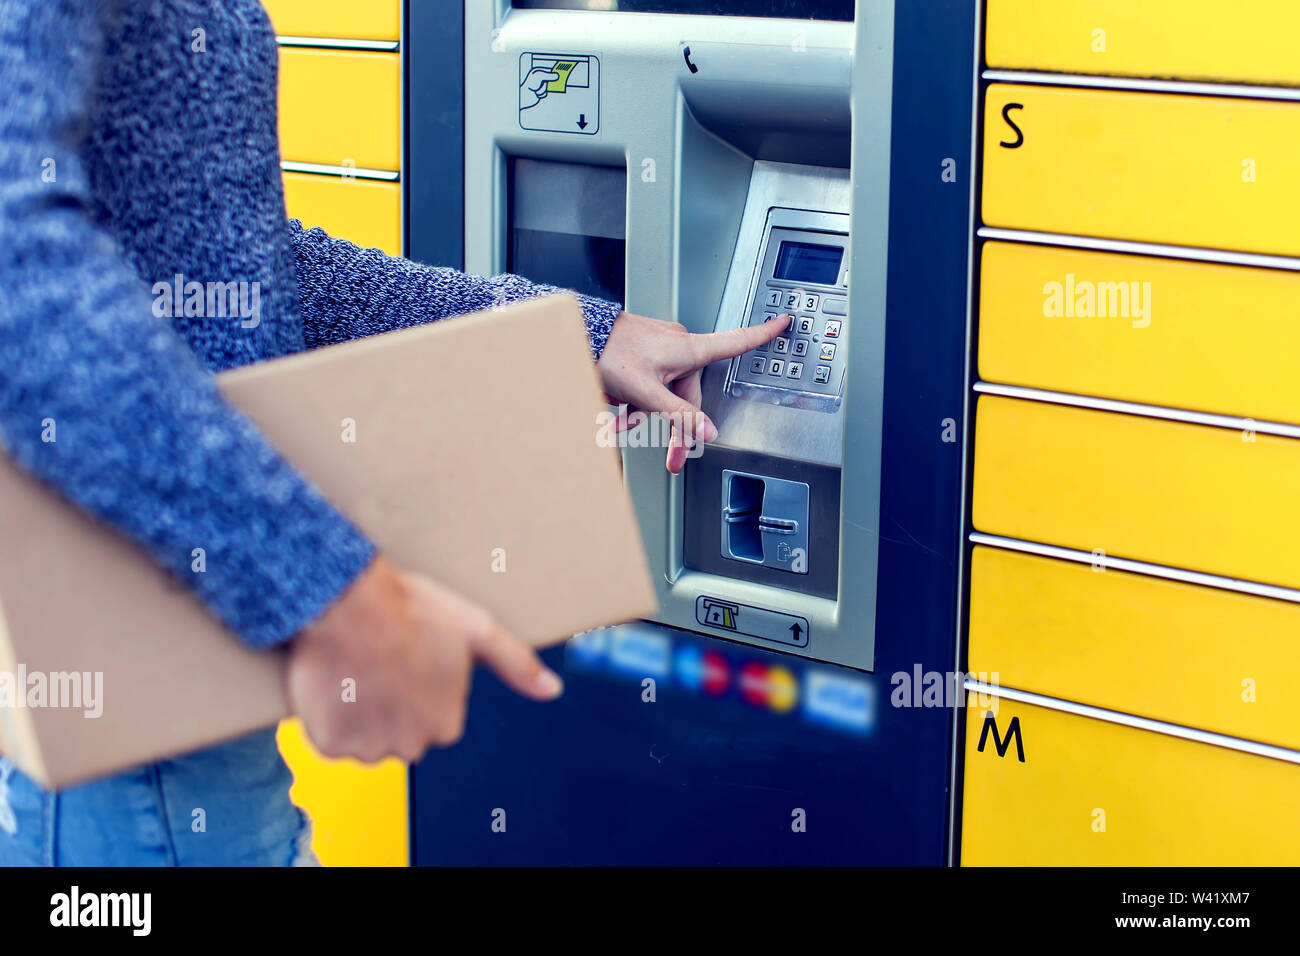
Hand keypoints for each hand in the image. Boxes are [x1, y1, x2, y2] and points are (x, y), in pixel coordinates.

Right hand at [287, 556, 561, 762]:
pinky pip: (329, 736)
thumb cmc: (414, 610)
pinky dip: (328, 715)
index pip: (436, 714)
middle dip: (392, 703)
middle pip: (401, 729)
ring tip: (358, 668)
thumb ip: (517, 665)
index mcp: (447, 725)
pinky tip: (336, 682)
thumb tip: (552, 690)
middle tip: (383, 661)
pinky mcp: (328, 743)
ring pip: (365, 735)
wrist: (349, 602)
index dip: (421, 682)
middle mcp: (411, 747)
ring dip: (359, 712)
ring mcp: (367, 747)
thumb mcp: (478, 630)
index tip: (411, 655)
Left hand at [519, 68, 559, 109]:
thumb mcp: (540, 77)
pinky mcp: (539, 92)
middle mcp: (539, 78)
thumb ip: (549, 75)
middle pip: (550, 80)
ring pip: (548, 88)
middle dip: (549, 83)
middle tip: (555, 83)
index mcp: (538, 72)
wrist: (524, 96)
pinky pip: (545, 93)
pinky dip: (541, 94)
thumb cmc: (529, 84)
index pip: (550, 71)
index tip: (562, 73)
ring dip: (543, 90)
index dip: (556, 73)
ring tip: (536, 90)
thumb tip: (557, 75)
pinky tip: (536, 93)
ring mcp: (539, 85)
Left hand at [596, 311, 790, 473]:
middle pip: (691, 395)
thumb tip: (707, 432)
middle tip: (670, 458)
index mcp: (689, 349)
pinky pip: (652, 385)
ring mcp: (662, 349)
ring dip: (648, 414)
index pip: (735, 342)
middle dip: (676, 426)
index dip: (761, 334)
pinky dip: (639, 402)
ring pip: (668, 394)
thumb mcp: (645, 391)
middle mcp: (679, 347)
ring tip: (622, 420)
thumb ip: (678, 414)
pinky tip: (619, 408)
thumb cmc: (609, 352)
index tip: (782, 322)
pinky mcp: (646, 353)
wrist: (578, 334)